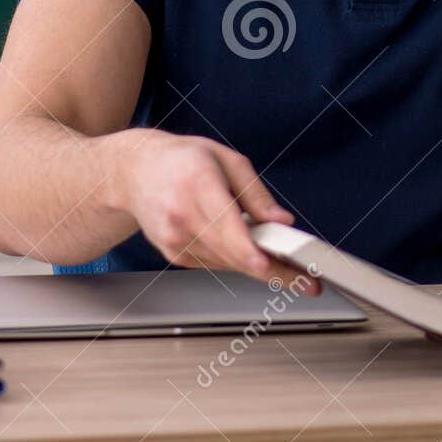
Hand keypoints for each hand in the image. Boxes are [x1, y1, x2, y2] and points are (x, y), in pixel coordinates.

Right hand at [107, 128, 320, 293]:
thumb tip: (282, 220)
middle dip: (272, 270)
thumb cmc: (182, 160)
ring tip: (286, 264)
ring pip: (227, 263)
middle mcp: (181, 215)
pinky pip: (215, 264)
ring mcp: (174, 239)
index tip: (268, 264)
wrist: (135, 172)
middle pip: (231, 253)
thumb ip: (256, 193)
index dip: (247, 249)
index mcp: (197, 183)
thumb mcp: (227, 160)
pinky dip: (235, 259)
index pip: (225, 224)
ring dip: (258, 266)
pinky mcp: (174, 254)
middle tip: (305, 282)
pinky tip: (247, 250)